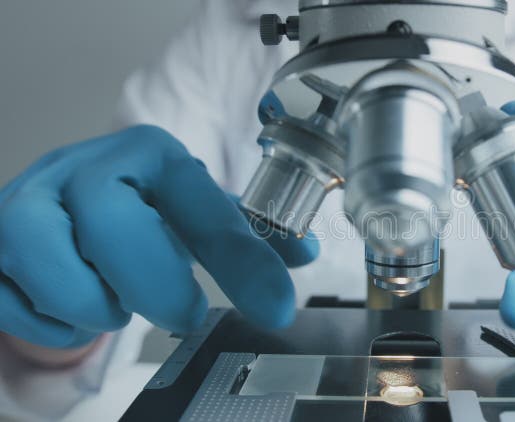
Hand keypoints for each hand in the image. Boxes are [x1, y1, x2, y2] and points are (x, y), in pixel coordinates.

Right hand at [0, 126, 317, 348]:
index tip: (275, 306)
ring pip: (44, 256)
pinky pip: (9, 298)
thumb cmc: (134, 209)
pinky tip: (71, 305)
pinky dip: (49, 320)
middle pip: (111, 220)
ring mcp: (24, 203)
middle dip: (153, 281)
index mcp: (146, 155)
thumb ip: (244, 235)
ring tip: (114, 302)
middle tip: (180, 310)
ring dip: (91, 301)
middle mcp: (81, 168)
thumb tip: (303, 255)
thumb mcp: (191, 212)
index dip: (242, 260)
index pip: (200, 204)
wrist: (59, 204)